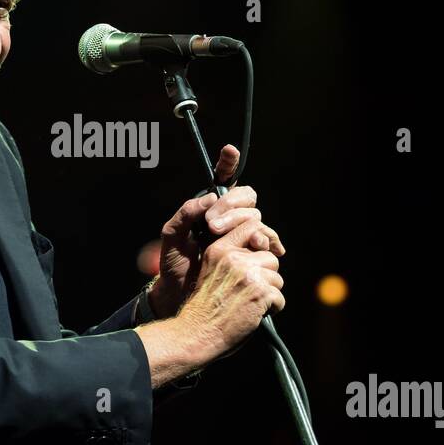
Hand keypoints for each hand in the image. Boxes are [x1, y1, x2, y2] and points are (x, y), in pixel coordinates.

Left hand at [147, 145, 284, 317]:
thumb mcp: (172, 237)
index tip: (229, 150)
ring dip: (247, 227)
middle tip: (213, 226)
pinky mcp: (252, 251)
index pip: (224, 179)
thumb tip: (211, 199)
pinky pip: (268, 240)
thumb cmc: (174, 264)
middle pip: (246, 197)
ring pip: (256, 218)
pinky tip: (271, 249)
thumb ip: (185, 214)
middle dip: (232, 208)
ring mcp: (242, 233)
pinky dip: (270, 241)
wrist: (182, 294)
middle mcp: (229, 216)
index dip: (228, 163)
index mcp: (210, 207)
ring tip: (234, 243)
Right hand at [176, 218, 286, 365]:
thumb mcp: (210, 271)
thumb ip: (231, 257)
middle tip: (249, 292)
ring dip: (269, 294)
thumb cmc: (205, 306)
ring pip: (277, 279)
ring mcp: (248, 275)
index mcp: (219, 249)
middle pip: (270, 258)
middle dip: (265, 276)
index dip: (262, 241)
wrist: (197, 333)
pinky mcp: (260, 293)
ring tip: (249, 304)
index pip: (251, 226)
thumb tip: (263, 247)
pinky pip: (279, 298)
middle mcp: (234, 258)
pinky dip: (271, 309)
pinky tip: (254, 314)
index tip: (261, 255)